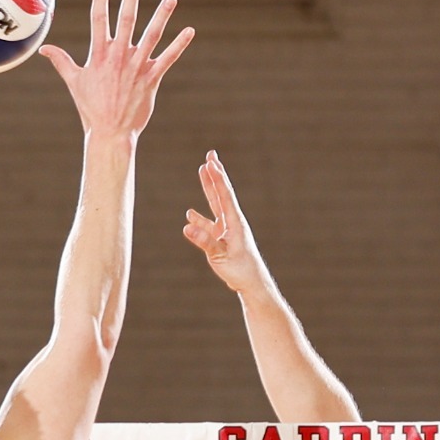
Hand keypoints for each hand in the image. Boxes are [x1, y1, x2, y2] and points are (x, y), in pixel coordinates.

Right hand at [42, 0, 193, 136]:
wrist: (111, 132)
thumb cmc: (91, 108)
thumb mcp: (74, 82)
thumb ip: (61, 61)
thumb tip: (43, 49)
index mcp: (99, 54)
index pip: (99, 20)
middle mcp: (119, 57)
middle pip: (126, 20)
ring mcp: (137, 67)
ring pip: (152, 35)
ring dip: (162, 16)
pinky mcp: (152, 79)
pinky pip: (168, 58)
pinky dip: (179, 44)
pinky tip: (189, 31)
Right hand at [184, 152, 269, 293]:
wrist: (252, 284)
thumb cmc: (241, 271)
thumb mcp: (220, 257)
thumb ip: (205, 242)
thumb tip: (187, 226)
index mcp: (235, 223)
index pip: (224, 195)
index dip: (217, 178)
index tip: (211, 161)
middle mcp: (232, 222)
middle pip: (222, 193)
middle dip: (216, 174)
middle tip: (211, 155)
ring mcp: (227, 230)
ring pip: (215, 205)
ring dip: (208, 188)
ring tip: (203, 171)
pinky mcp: (223, 240)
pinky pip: (209, 225)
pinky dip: (200, 219)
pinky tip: (190, 214)